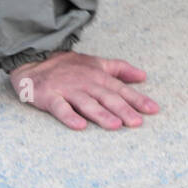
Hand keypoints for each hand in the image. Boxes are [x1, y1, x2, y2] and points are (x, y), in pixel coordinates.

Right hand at [9, 51, 159, 129]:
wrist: (34, 61)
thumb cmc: (68, 66)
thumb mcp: (96, 63)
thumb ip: (120, 69)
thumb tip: (143, 76)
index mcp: (98, 77)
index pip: (121, 89)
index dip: (138, 99)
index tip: (153, 110)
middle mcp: (86, 83)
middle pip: (107, 98)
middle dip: (124, 110)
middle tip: (137, 123)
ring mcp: (68, 90)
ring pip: (87, 104)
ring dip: (101, 114)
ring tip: (115, 125)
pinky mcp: (50, 97)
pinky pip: (60, 108)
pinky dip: (69, 116)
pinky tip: (79, 126)